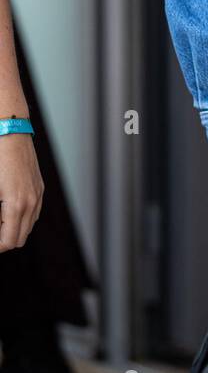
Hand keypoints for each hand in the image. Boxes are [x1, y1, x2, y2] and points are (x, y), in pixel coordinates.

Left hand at [0, 134, 44, 252]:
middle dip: (3, 241)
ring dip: (13, 230)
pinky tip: (7, 211)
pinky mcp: (39, 186)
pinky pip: (33, 213)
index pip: (8, 241)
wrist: (9, 131)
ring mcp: (37, 194)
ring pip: (28, 227)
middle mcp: (30, 202)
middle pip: (19, 239)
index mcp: (15, 204)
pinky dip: (21, 219)